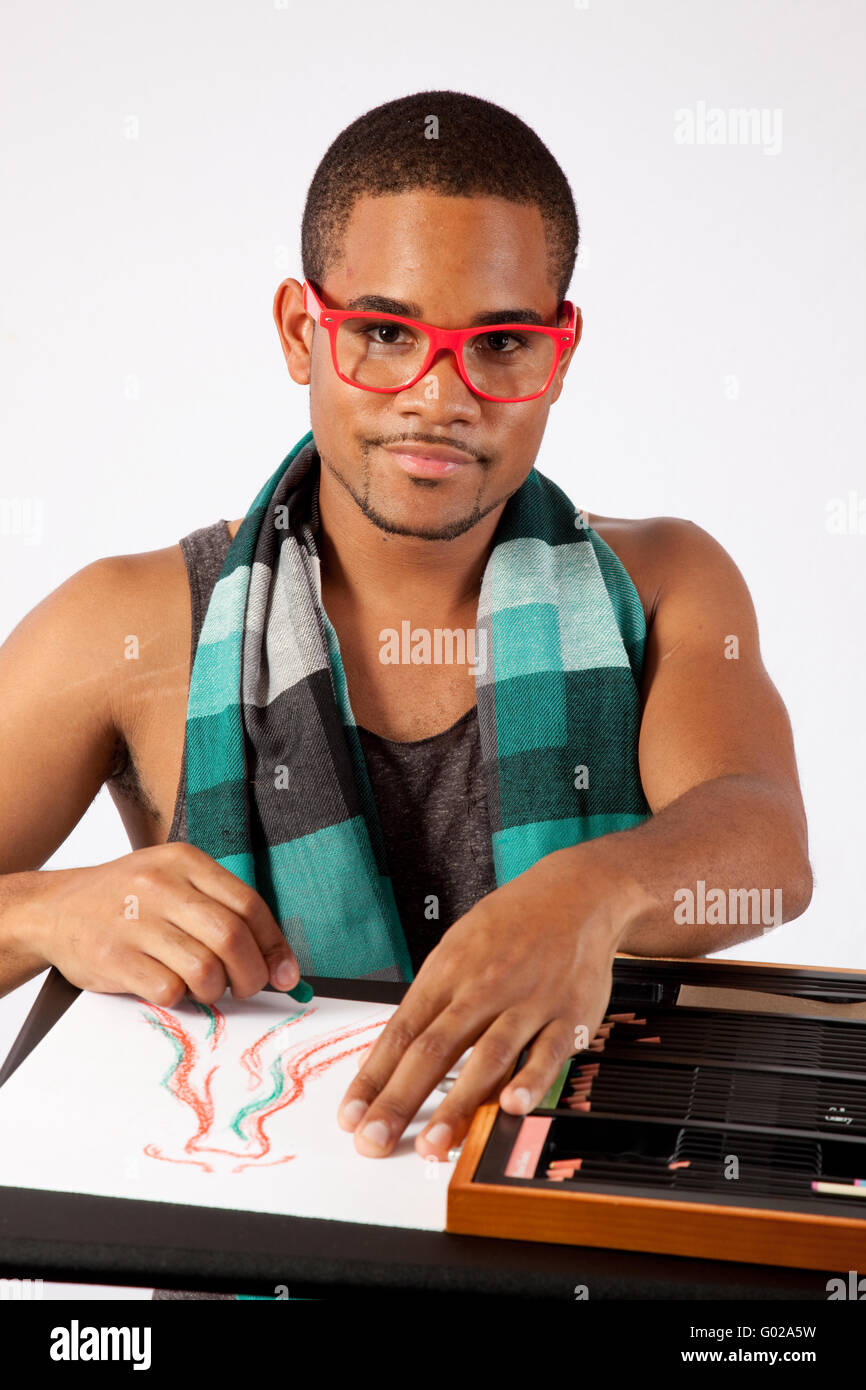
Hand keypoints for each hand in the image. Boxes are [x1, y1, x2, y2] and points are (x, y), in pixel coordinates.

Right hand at [26, 842, 300, 1004]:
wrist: (54, 909)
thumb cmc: (128, 900)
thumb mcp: (173, 881)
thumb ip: (221, 910)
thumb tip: (277, 963)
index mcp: (184, 861)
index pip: (249, 905)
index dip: (274, 945)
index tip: (284, 972)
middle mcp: (161, 885)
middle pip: (232, 937)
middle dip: (252, 974)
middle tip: (247, 988)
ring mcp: (135, 921)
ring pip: (205, 968)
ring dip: (216, 990)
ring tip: (207, 989)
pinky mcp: (114, 956)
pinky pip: (168, 989)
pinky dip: (180, 997)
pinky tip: (172, 988)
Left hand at [336, 844, 630, 1158]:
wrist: (574, 895)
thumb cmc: (510, 926)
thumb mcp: (456, 950)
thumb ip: (429, 1004)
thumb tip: (387, 1055)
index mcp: (448, 973)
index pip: (401, 1032)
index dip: (374, 1077)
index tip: (351, 1115)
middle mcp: (482, 988)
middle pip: (434, 1049)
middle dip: (400, 1099)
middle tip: (375, 1140)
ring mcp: (526, 1003)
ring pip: (487, 1056)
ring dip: (458, 1103)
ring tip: (435, 1144)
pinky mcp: (568, 1015)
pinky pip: (547, 1052)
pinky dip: (530, 1080)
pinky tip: (512, 1106)